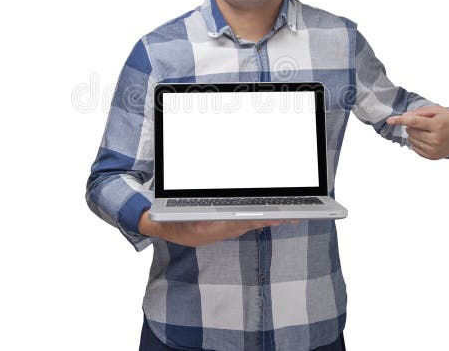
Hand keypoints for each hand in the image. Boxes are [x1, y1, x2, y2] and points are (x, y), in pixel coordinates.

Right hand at [138, 210, 297, 246]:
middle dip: (269, 220)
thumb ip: (189, 223)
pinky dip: (256, 219)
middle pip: (249, 224)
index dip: (258, 219)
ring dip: (267, 220)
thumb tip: (204, 225)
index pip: (239, 223)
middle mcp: (218, 231)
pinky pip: (242, 224)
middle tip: (290, 216)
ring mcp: (219, 230)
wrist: (157, 225)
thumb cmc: (166, 219)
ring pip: (248, 224)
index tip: (274, 217)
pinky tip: (267, 217)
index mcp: (209, 230)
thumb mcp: (172, 220)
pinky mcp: (220, 227)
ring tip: (286, 216)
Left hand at [386, 105, 448, 159]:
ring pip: (411, 140)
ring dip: (414, 134)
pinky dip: (417, 142)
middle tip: (423, 123)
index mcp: (438, 125)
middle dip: (411, 125)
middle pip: (411, 131)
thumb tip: (405, 116)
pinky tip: (427, 138)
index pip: (414, 122)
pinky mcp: (433, 157)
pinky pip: (415, 148)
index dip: (400, 120)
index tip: (389, 120)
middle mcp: (436, 139)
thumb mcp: (439, 110)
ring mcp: (435, 149)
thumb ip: (421, 112)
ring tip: (426, 131)